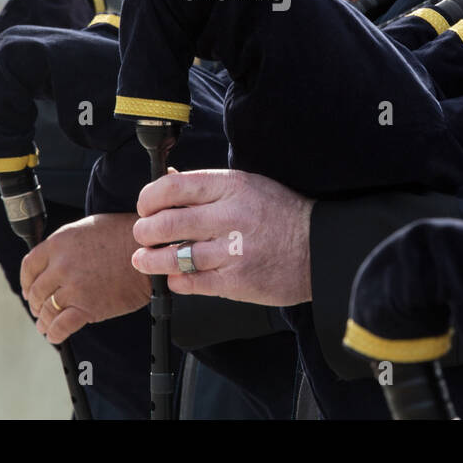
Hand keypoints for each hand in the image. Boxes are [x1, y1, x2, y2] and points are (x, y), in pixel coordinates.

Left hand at [21, 213, 149, 343]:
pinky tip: (54, 335)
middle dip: (35, 304)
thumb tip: (54, 262)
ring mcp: (74, 288)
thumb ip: (65, 246)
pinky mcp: (87, 308)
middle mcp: (61, 266)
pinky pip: (61, 327)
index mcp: (58, 243)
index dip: (26, 282)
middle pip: (36, 291)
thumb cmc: (123, 236)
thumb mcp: (86, 228)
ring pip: (47, 310)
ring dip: (43, 321)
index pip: (29, 267)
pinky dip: (54, 334)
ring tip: (45, 326)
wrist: (150, 250)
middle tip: (39, 310)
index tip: (28, 290)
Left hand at [131, 169, 312, 306]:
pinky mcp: (236, 281)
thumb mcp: (248, 185)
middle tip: (143, 234)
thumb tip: (167, 180)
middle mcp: (230, 216)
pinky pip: (193, 282)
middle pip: (167, 223)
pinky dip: (177, 280)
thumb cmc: (282, 214)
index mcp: (231, 186)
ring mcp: (233, 251)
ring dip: (151, 259)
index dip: (149, 198)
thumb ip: (208, 186)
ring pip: (175, 256)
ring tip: (144, 259)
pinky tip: (176, 276)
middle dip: (145, 231)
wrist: (319, 248)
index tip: (145, 206)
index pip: (173, 187)